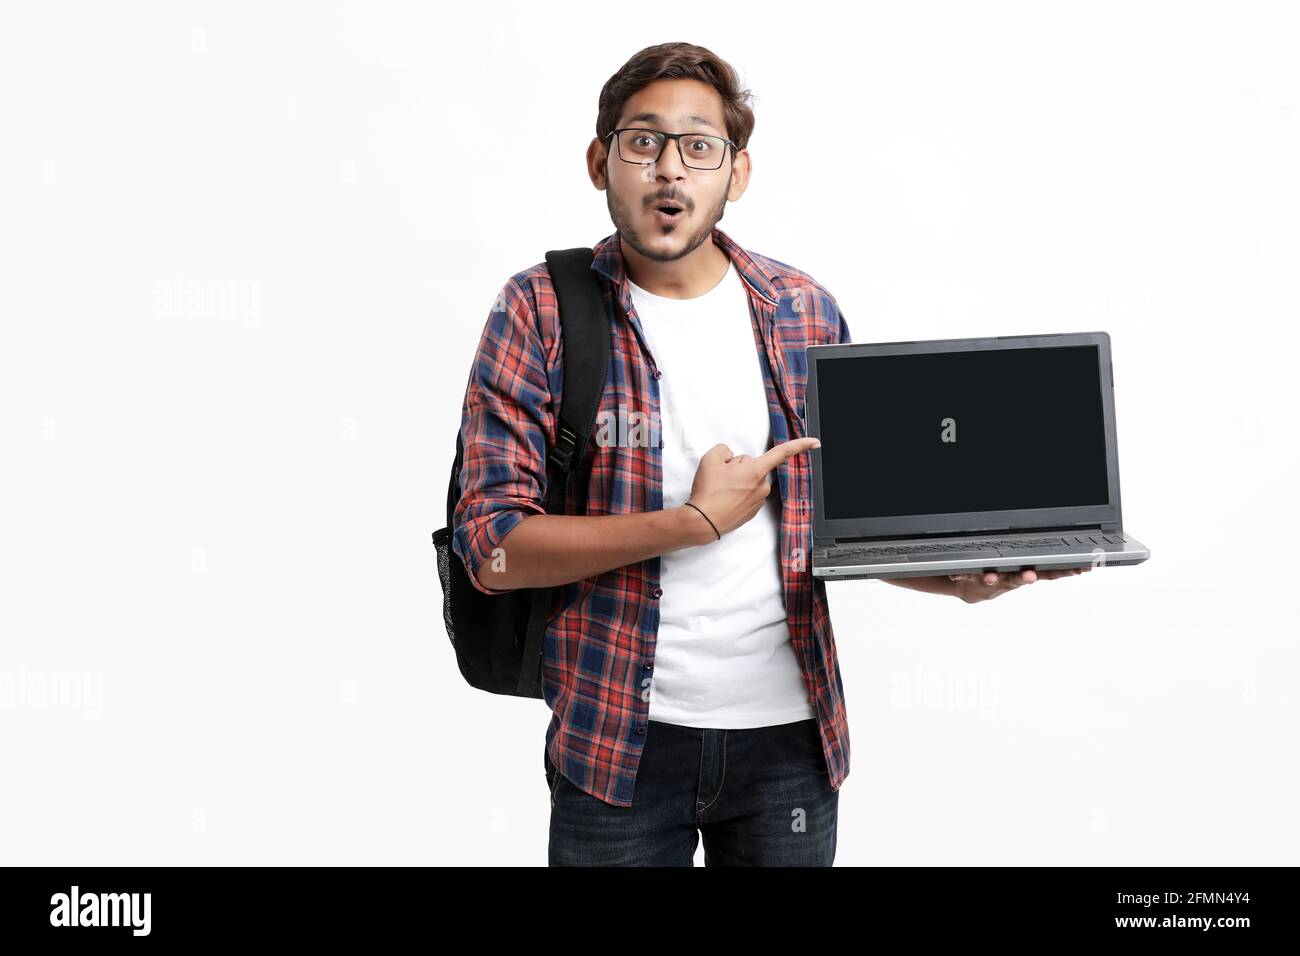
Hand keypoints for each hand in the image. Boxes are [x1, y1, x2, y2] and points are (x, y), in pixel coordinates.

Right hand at [683, 436, 820, 540]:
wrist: (703, 521)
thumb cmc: (708, 492)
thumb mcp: (710, 459)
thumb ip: (725, 450)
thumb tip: (731, 458)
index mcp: (756, 471)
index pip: (782, 453)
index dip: (800, 445)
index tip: (815, 442)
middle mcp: (762, 486)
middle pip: (754, 466)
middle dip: (740, 468)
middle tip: (722, 477)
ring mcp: (758, 500)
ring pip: (750, 481)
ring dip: (738, 482)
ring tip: (721, 490)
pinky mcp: (752, 512)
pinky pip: (747, 494)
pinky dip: (737, 494)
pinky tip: (724, 498)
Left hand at [948, 566, 1091, 603]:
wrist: (974, 590)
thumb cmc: (1005, 576)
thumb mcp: (1029, 570)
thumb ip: (1050, 567)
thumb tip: (1081, 561)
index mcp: (1026, 573)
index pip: (1048, 574)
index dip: (1063, 573)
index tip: (1079, 570)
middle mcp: (1009, 579)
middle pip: (1019, 578)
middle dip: (1025, 577)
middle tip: (1030, 576)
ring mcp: (989, 579)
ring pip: (991, 578)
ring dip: (991, 578)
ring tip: (990, 577)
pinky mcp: (970, 578)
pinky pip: (963, 574)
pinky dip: (958, 574)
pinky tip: (953, 573)